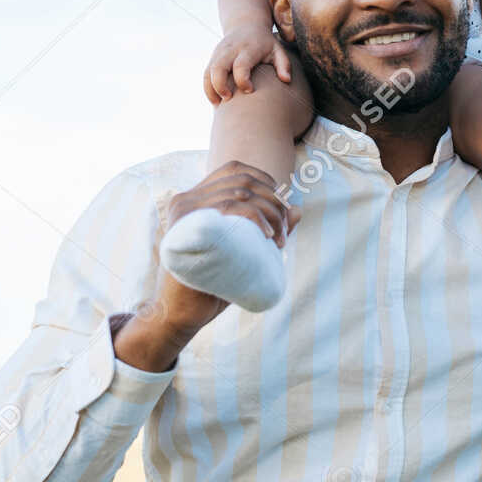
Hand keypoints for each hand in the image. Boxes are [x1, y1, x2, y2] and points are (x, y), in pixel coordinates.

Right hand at [116, 162, 301, 369]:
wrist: (182, 312)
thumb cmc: (213, 281)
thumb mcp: (244, 249)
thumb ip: (268, 227)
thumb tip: (299, 209)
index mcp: (194, 197)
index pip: (235, 169)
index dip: (265, 180)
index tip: (282, 208)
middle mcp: (185, 198)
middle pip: (243, 182)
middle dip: (273, 202)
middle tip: (284, 231)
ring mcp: (184, 211)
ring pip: (241, 193)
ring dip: (270, 213)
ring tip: (278, 240)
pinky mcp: (187, 227)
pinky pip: (229, 208)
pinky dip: (256, 217)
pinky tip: (268, 236)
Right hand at [203, 23, 292, 104]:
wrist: (246, 24)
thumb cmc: (265, 43)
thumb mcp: (277, 50)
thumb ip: (284, 64)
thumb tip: (286, 80)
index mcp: (248, 48)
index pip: (241, 65)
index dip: (243, 80)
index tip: (250, 91)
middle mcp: (230, 50)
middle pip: (218, 67)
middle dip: (220, 86)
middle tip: (228, 100)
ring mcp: (219, 53)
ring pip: (208, 72)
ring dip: (211, 90)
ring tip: (219, 105)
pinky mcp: (213, 57)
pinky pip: (205, 74)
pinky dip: (208, 88)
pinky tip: (216, 101)